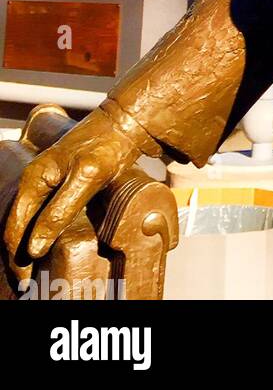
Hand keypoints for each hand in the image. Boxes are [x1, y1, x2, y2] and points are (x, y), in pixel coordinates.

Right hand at [3, 108, 141, 273]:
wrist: (125, 122)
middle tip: (28, 284)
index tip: (25, 282)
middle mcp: (35, 181)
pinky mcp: (60, 184)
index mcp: (34, 179)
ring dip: (29, 247)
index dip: (17, 257)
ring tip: (35, 273)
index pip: (14, 227)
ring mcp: (46, 182)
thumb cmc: (106, 146)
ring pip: (29, 222)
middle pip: (17, 226)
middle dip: (20, 256)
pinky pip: (42, 214)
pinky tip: (48, 247)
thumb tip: (35, 247)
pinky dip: (41, 234)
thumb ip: (60, 211)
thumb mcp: (86, 178)